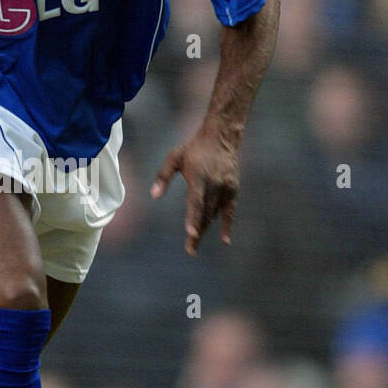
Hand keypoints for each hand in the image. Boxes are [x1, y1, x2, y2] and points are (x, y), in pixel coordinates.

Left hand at [150, 127, 238, 255]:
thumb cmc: (193, 148)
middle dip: (197, 233)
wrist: (221, 137)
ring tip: (195, 244)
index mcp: (199, 177)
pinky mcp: (233, 189)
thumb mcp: (173, 157)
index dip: (193, 219)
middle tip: (190, 250)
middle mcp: (214, 184)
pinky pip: (230, 211)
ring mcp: (225, 187)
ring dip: (206, 229)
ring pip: (215, 214)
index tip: (191, 234)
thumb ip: (163, 177)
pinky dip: (227, 225)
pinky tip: (225, 240)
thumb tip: (154, 196)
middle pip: (205, 213)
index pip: (195, 202)